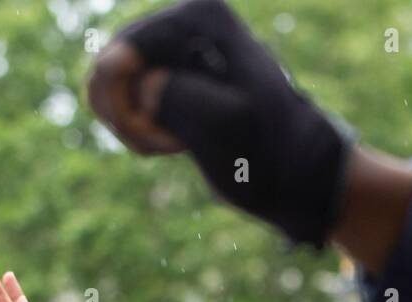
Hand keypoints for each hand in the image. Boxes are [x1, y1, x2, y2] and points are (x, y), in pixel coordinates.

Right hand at [88, 0, 349, 244]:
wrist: (298, 173)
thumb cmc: (270, 152)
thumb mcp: (227, 126)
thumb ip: (179, 98)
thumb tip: (141, 83)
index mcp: (202, 19)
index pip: (124, 50)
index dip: (121, 101)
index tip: (152, 140)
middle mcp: (185, 23)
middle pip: (112, 67)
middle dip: (126, 114)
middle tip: (167, 147)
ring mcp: (176, 51)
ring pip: (114, 87)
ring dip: (131, 125)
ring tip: (175, 146)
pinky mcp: (173, 79)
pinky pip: (128, 101)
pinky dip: (140, 129)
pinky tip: (175, 145)